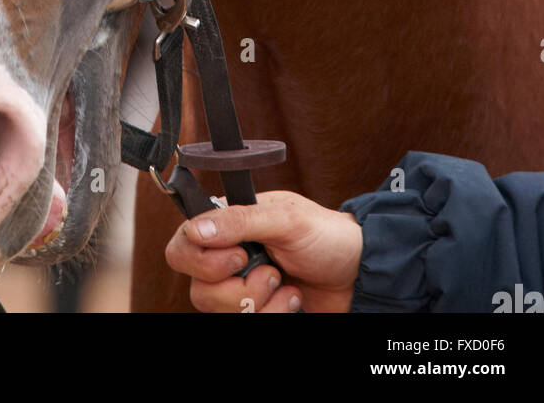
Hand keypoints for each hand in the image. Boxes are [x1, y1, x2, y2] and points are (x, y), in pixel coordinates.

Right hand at [165, 191, 362, 312]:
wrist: (361, 274)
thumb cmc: (327, 235)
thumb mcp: (286, 219)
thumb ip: (239, 220)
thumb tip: (195, 229)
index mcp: (229, 226)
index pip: (182, 246)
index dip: (202, 260)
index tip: (239, 257)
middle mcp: (229, 258)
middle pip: (198, 289)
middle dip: (237, 289)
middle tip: (270, 272)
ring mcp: (243, 289)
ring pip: (221, 312)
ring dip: (260, 303)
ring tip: (285, 284)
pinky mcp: (259, 313)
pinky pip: (246, 325)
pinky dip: (274, 316)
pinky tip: (293, 299)